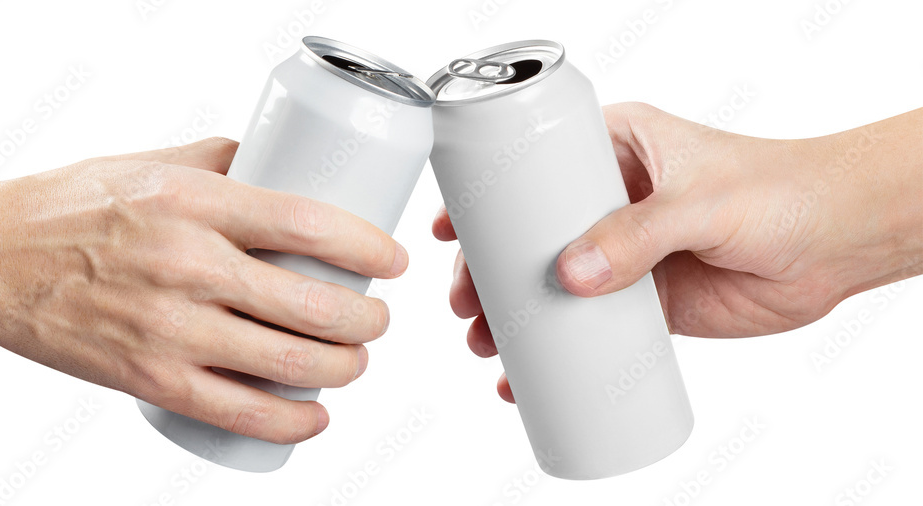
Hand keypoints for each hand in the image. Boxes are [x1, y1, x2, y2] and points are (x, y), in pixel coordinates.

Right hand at [0, 138, 408, 442]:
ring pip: (287, 363)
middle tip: (377, 318)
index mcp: (194, 204)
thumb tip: (284, 164)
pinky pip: (239, 413)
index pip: (307, 226)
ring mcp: (169, 329)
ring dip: (343, 370)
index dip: (367, 247)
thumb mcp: (153, 163)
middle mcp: (187, 266)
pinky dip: (292, 422)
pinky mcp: (151, 379)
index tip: (393, 260)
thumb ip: (224, 160)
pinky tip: (316, 416)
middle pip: (311, 304)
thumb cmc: (73, 206)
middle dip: (367, 320)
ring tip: (353, 362)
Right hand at [433, 103, 922, 402]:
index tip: (450, 229)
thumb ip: (640, 234)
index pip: (533, 168)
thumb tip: (572, 276)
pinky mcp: (648, 300)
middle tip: (466, 302)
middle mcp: (613, 200)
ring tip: (486, 343)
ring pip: (552, 285)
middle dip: (489, 270)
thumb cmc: (782, 189)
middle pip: (529, 235)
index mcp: (617, 149)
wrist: (839, 240)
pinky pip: (590, 327)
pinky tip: (528, 374)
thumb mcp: (702, 199)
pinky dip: (558, 351)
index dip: (486, 199)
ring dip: (513, 314)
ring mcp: (627, 253)